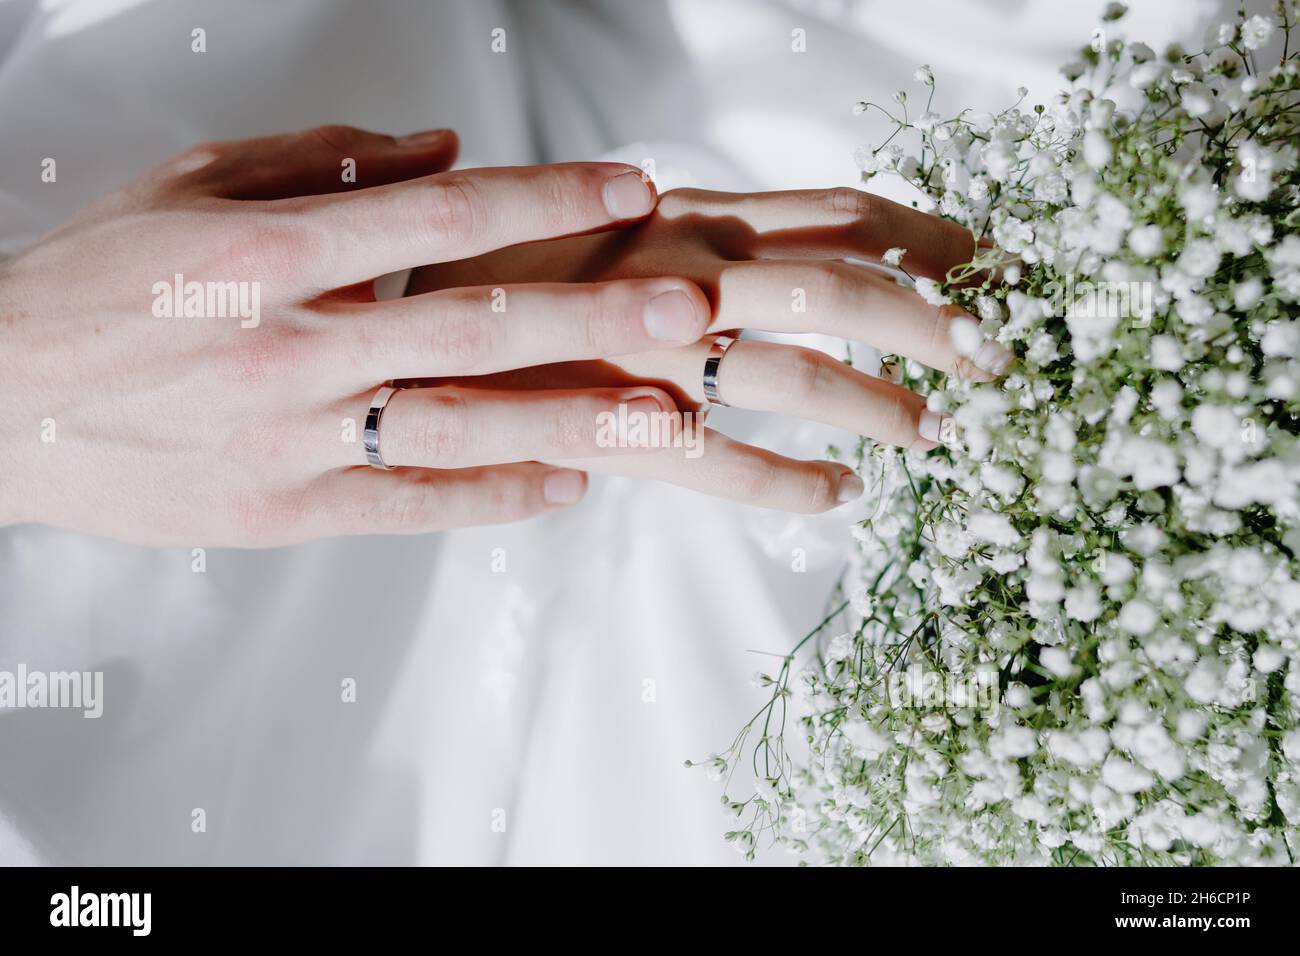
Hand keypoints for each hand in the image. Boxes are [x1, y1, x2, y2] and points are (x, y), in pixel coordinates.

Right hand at [0, 126, 713, 545]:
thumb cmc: (96, 284)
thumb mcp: (192, 186)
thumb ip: (324, 159)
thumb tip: (446, 148)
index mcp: (272, 247)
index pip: (442, 215)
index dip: (549, 194)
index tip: (631, 185)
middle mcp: (293, 342)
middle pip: (473, 324)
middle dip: (594, 312)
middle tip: (689, 305)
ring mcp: (291, 435)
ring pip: (458, 425)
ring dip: (573, 418)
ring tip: (667, 416)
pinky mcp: (282, 510)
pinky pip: (410, 505)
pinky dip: (493, 495)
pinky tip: (567, 485)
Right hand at [408, 186, 1012, 511]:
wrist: (391, 325)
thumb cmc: (498, 267)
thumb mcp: (597, 218)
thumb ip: (674, 220)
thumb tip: (753, 225)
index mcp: (686, 213)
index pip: (837, 212)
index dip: (927, 237)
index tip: (988, 264)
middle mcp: (678, 269)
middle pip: (840, 287)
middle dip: (932, 321)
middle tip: (993, 359)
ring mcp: (645, 348)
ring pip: (792, 374)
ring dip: (876, 406)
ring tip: (930, 434)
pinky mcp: (611, 425)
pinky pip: (719, 464)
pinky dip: (789, 484)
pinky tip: (836, 498)